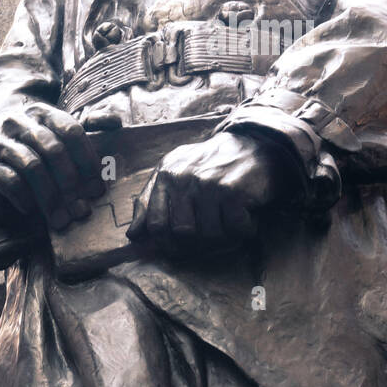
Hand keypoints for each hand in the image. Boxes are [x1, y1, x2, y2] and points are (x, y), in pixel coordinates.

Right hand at [0, 102, 105, 231]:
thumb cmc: (39, 146)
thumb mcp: (63, 134)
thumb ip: (91, 126)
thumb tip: (116, 123)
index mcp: (43, 112)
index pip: (71, 131)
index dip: (88, 160)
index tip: (98, 188)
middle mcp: (19, 122)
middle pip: (53, 149)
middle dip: (71, 183)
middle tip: (82, 209)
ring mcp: (0, 143)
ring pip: (32, 166)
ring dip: (51, 197)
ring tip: (62, 218)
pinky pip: (9, 180)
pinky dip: (24, 197)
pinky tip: (33, 210)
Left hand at [126, 131, 291, 252]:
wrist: (253, 143)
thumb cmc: (211, 165)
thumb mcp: (175, 175)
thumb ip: (149, 202)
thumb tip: (133, 236)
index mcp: (166, 176)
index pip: (155, 224)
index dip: (167, 242)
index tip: (182, 244)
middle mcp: (184, 178)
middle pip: (182, 234)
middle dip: (198, 241)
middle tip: (213, 233)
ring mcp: (208, 184)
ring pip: (209, 235)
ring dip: (225, 235)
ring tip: (230, 220)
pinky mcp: (232, 190)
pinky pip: (235, 229)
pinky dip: (244, 228)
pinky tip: (246, 216)